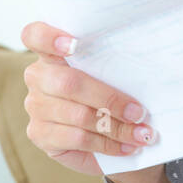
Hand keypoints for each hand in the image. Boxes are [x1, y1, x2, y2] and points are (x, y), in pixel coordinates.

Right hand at [20, 21, 157, 175]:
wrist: (110, 139)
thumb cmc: (112, 97)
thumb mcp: (115, 77)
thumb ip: (117, 68)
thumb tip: (147, 71)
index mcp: (54, 52)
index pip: (35, 35)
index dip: (49, 37)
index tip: (74, 45)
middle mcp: (39, 76)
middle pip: (68, 82)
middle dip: (109, 99)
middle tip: (138, 112)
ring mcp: (36, 106)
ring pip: (77, 115)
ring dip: (116, 127)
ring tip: (142, 133)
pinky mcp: (40, 134)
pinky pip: (77, 138)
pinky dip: (107, 143)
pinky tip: (126, 146)